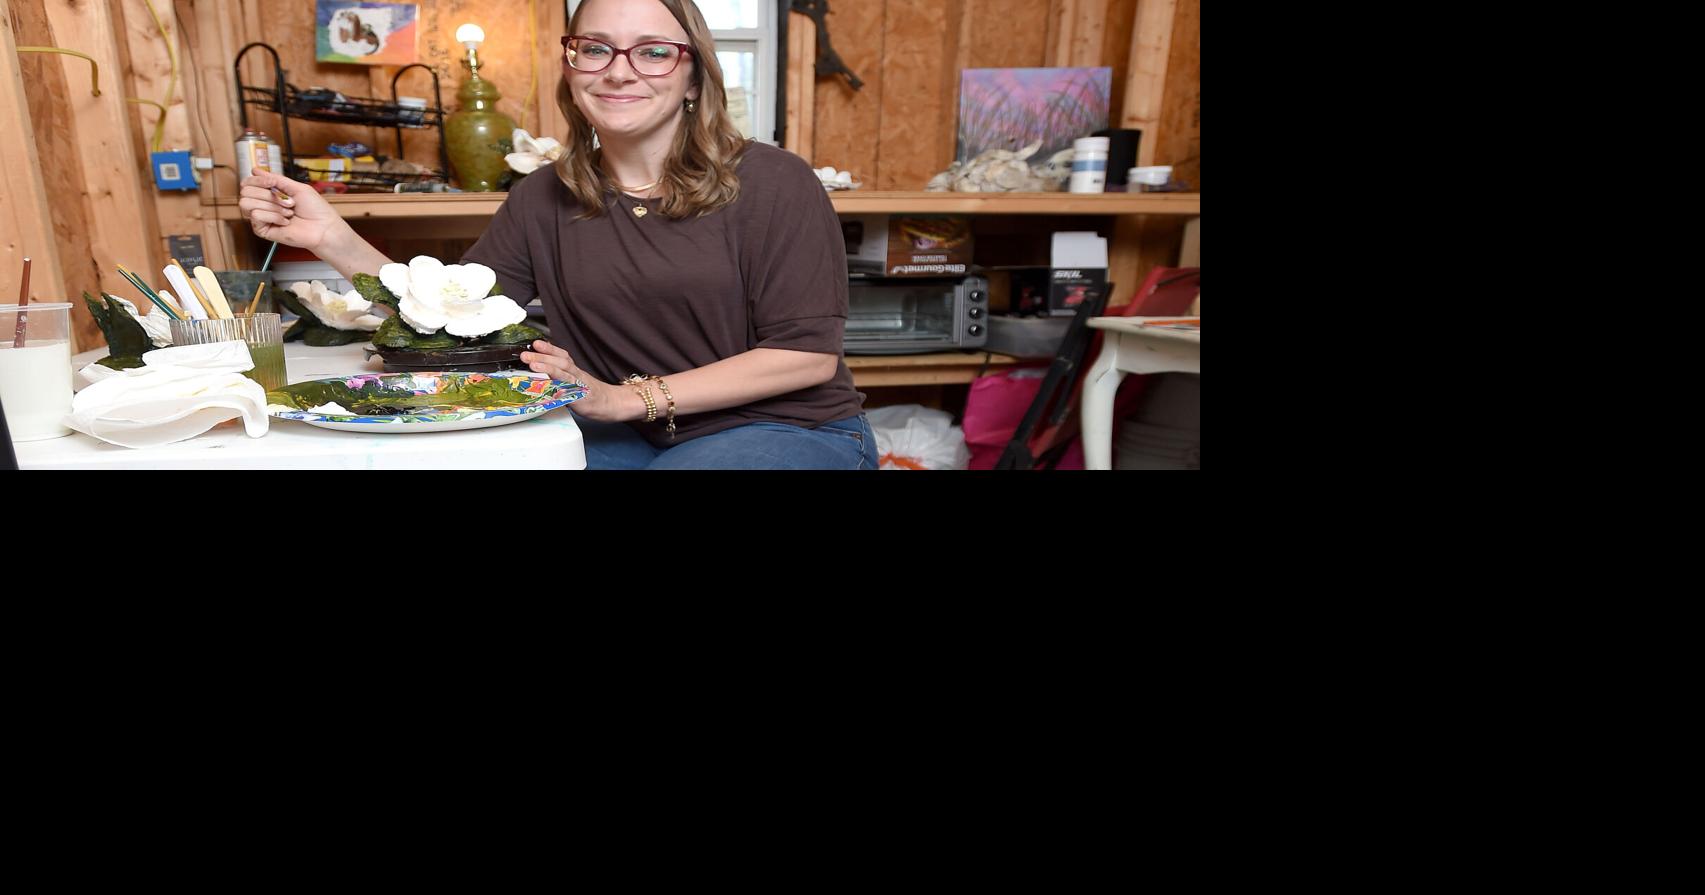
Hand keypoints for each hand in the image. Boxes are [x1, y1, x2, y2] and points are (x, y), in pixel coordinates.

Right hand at [237, 170, 346, 251]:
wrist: (324, 227)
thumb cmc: (315, 209)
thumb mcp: (296, 187)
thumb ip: (275, 178)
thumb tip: (255, 170)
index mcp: (269, 193)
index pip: (247, 182)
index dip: (256, 180)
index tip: (271, 183)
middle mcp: (263, 204)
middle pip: (245, 192)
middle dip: (268, 194)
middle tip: (287, 202)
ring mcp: (262, 218)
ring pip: (247, 203)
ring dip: (272, 205)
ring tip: (288, 212)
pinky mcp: (262, 230)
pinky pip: (256, 216)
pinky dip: (274, 216)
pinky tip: (285, 221)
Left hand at [521, 340, 639, 422]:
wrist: (609, 404)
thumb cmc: (589, 392)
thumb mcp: (575, 378)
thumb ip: (560, 372)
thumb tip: (542, 363)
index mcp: (574, 370)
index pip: (562, 356)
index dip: (549, 349)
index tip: (536, 343)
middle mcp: (576, 376)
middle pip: (561, 363)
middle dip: (542, 357)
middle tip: (526, 354)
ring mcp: (578, 387)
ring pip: (564, 375)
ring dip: (548, 369)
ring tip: (533, 365)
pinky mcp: (579, 400)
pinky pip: (567, 394)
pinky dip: (557, 391)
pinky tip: (546, 389)